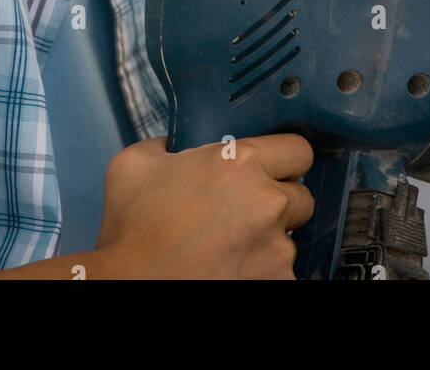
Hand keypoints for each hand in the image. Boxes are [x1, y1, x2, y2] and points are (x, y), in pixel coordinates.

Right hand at [92, 132, 314, 279]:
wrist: (128, 285)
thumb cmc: (132, 232)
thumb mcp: (136, 163)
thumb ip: (167, 144)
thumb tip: (175, 146)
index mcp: (240, 163)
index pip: (298, 149)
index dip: (284, 158)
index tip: (273, 166)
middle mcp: (266, 203)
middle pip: (301, 195)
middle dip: (278, 199)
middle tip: (245, 207)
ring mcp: (274, 249)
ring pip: (289, 237)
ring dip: (268, 237)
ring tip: (229, 243)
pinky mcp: (272, 282)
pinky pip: (279, 271)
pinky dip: (260, 269)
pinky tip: (230, 266)